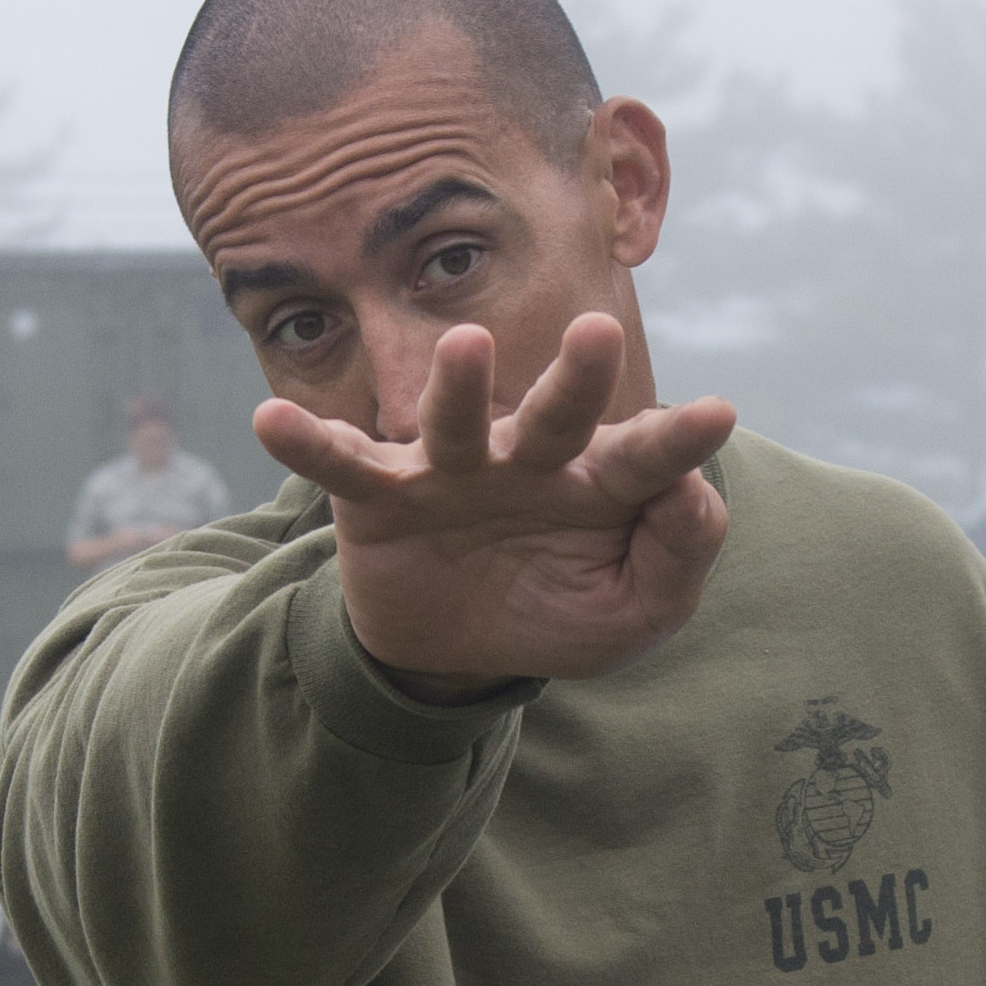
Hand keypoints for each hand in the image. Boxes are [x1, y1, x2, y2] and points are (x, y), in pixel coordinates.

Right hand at [262, 315, 737, 690]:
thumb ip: (678, 556)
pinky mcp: (381, 495)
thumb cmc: (557, 610)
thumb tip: (694, 492)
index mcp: (598, 481)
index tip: (717, 416)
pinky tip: (268, 422)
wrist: (456, 653)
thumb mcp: (634, 612)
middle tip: (599, 332)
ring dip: (459, 385)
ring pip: (456, 422)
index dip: (679, 440)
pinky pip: (341, 466)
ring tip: (466, 347)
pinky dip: (307, 446)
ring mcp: (451, 469)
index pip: (647, 456)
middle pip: (556, 414)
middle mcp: (527, 459)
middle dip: (577, 377)